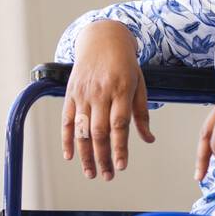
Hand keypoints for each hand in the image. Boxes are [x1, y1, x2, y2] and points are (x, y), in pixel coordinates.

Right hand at [62, 21, 155, 179]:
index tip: (122, 165)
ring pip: (82, 130)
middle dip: (103, 157)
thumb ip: (141, 113)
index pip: (119, 125)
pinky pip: (66, 120)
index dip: (119, 148)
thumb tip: (148, 139)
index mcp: (121, 89)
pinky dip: (67, 140)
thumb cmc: (125, 64)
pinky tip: (71, 157)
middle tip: (108, 176)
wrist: (102, 39)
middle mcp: (100, 92)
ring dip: (86, 155)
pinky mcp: (70, 94)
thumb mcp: (139, 83)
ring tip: (91, 173)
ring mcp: (83, 93)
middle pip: (100, 131)